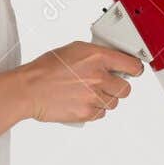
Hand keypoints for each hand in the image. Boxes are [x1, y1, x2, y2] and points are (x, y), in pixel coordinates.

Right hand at [15, 40, 144, 123]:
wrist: (29, 89)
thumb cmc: (46, 69)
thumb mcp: (73, 50)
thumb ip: (96, 55)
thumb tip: (111, 60)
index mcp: (97, 57)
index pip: (132, 65)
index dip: (135, 69)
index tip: (134, 71)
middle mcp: (98, 76)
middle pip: (125, 88)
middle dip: (117, 87)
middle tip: (105, 84)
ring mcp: (94, 96)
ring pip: (114, 102)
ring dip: (105, 99)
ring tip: (87, 93)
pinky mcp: (87, 112)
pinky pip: (101, 114)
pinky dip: (94, 110)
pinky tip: (81, 102)